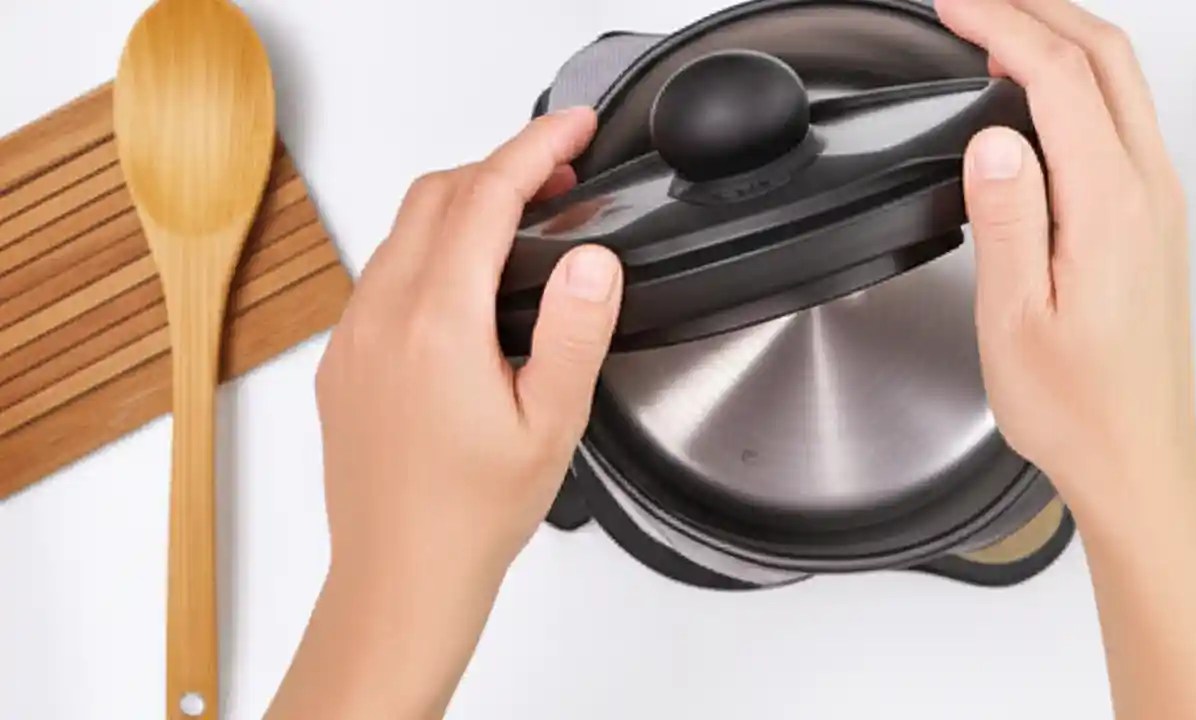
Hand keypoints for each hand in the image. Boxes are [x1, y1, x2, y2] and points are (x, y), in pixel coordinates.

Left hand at [313, 107, 619, 581]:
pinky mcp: (341, 359)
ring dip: (462, 205)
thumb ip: (574, 330)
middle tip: (560, 175)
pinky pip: (382, 273)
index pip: (486, 196)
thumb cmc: (471, 515)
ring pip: (403, 230)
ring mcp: (353, 335)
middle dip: (500, 166)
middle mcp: (382, 316)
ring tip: (524, 224)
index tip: (573, 128)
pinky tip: (468, 286)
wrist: (399, 577)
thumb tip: (593, 259)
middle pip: (436, 194)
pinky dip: (429, 249)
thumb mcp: (553, 423)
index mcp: (438, 323)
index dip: (536, 147)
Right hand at [936, 0, 1195, 512]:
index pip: (1059, 78)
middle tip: (973, 2)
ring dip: (1062, 38)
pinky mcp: (1154, 220)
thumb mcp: (1016, 316)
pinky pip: (1123, 118)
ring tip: (999, 28)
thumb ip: (1008, 218)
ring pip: (1121, 81)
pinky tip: (1038, 96)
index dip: (1003, 26)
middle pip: (1105, 57)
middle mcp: (1148, 192)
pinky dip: (1080, 81)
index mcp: (1109, 207)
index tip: (954, 7)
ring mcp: (1159, 202)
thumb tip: (994, 138)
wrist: (1136, 456)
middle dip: (1037, 10)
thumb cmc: (1076, 404)